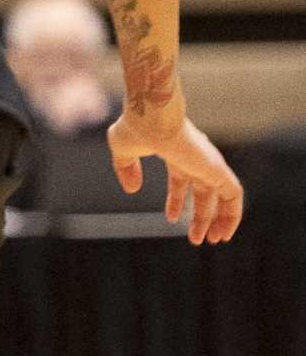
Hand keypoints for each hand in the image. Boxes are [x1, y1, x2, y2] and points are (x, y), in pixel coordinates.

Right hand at [107, 105, 244, 242]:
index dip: (177, 202)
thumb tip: (131, 189)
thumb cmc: (135, 126)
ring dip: (220, 220)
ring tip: (213, 240)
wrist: (150, 114)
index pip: (181, 181)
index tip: (172, 220)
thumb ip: (126, 169)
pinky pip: (233, 195)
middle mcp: (195, 160)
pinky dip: (232, 214)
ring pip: (223, 197)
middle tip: (198, 240)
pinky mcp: (216, 169)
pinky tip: (224, 231)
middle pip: (204, 193)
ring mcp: (208, 164)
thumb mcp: (123, 151)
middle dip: (201, 217)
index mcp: (175, 154)